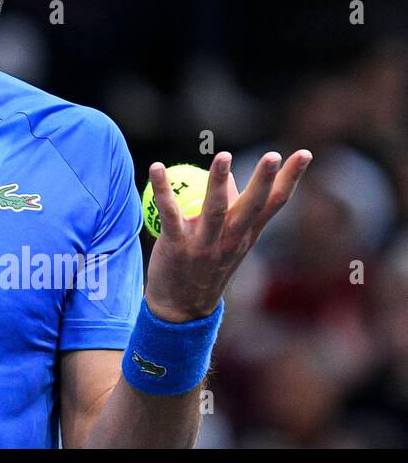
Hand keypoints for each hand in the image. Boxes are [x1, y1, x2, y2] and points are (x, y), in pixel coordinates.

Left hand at [143, 149, 311, 322]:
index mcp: (248, 235)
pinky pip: (170, 214)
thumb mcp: (226, 242)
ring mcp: (207, 245)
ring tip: (223, 156)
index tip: (304, 152)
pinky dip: (163, 190)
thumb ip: (233, 212)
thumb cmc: (204, 267)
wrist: (182, 309)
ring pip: (216, 209)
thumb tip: (231, 175)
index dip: (290, 177)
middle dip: (264, 180)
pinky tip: (157, 167)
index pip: (275, 202)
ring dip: (220, 182)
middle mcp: (233, 239)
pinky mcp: (178, 247)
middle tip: (273, 154)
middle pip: (253, 205)